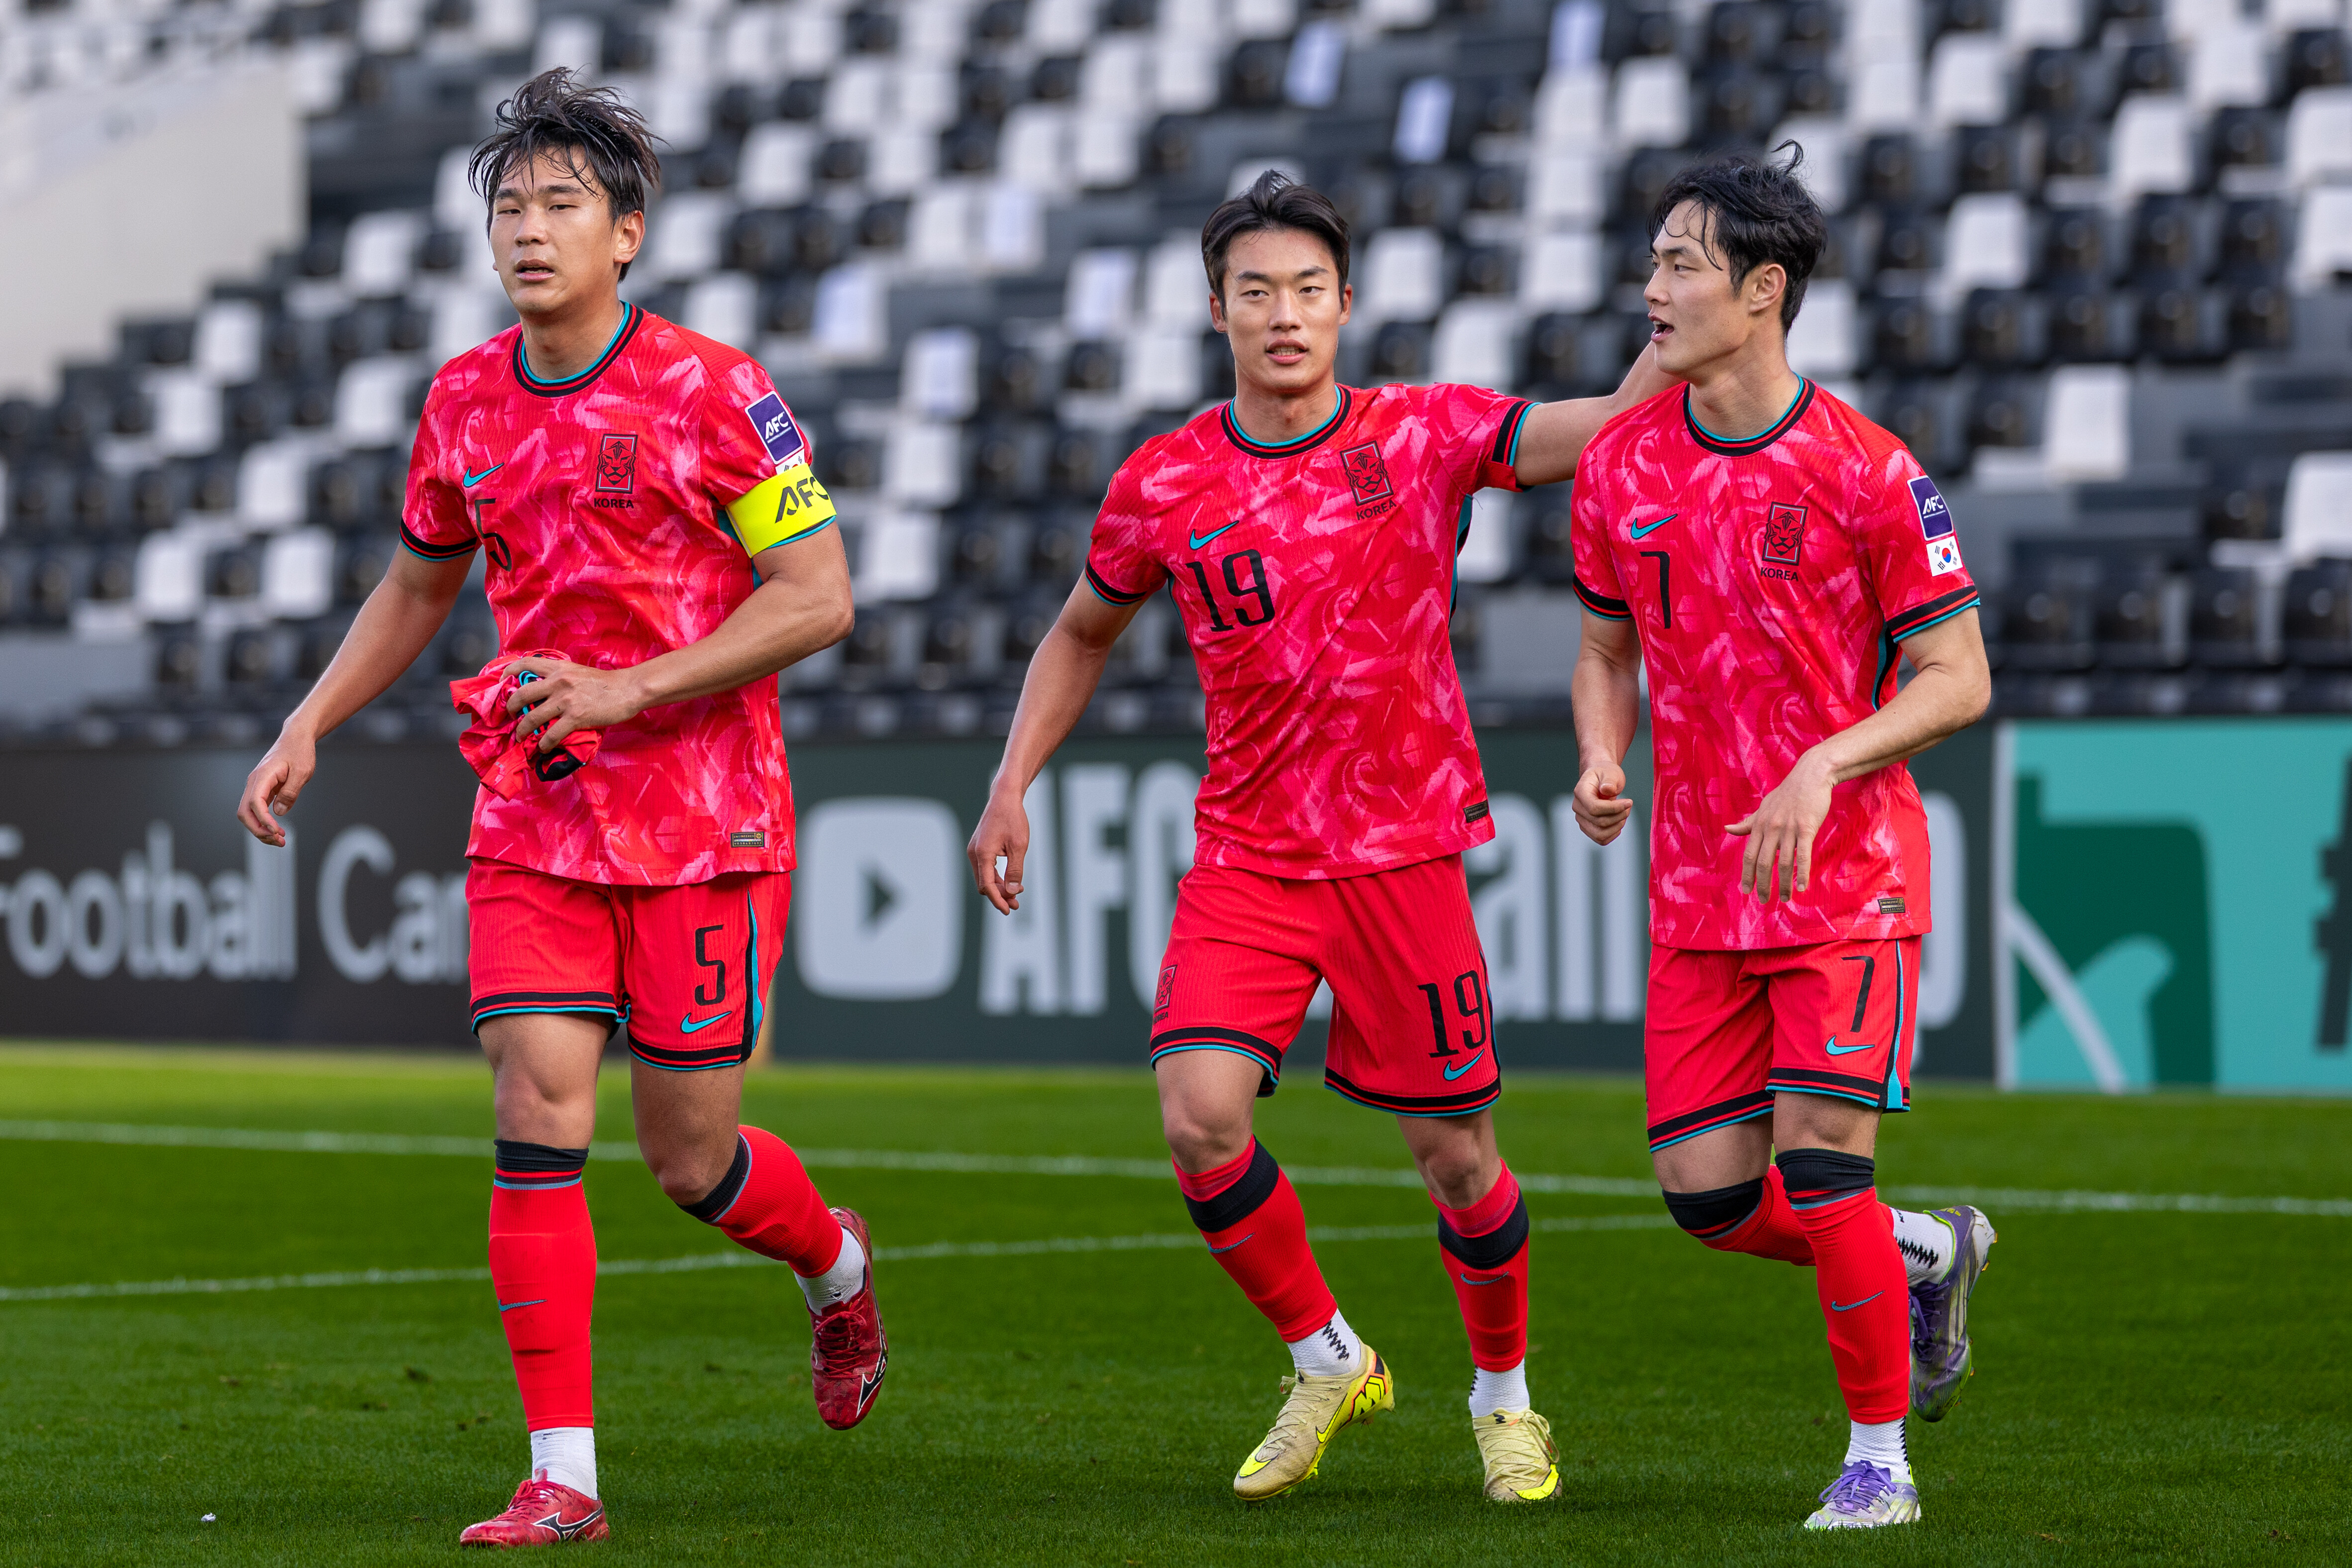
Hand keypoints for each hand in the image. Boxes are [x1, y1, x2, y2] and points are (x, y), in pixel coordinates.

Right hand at [236, 725, 317, 846]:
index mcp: (262, 776)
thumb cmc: (300, 752)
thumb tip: (279, 812)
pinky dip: (264, 822)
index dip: (263, 820)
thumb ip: (290, 792)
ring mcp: (256, 786)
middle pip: (245, 812)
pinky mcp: (262, 790)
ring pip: (249, 813)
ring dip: (261, 829)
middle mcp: (254, 782)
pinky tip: (277, 830)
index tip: (277, 831)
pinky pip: (257, 809)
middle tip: (279, 841)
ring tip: (280, 840)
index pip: (255, 803)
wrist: (296, 738)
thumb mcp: (302, 771)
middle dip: (258, 830)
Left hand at [504, 657, 647, 751]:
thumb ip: (560, 677)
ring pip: (532, 717)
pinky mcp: (576, 717)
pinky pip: (552, 734)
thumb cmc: (605, 683)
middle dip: (510, 708)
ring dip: (522, 730)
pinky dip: (544, 743)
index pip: (524, 663)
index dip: (507, 672)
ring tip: (521, 736)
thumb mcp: (578, 671)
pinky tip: (543, 747)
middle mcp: (558, 682)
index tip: (502, 682)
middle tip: (510, 716)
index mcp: (558, 668)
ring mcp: (566, 700)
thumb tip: (543, 688)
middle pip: (521, 694)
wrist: (627, 689)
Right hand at [966, 787, 1031, 914]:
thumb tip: (1013, 892)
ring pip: (985, 877)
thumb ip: (1015, 870)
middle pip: (984, 884)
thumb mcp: (1019, 846)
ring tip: (1016, 896)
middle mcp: (974, 854)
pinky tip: (1011, 881)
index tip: (1008, 910)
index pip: (987, 886)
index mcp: (982, 854)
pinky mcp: (979, 848)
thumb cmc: (1013, 819)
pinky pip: (986, 869)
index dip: (998, 900)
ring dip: (999, 888)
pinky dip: (997, 877)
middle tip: (1017, 905)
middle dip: (999, 896)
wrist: (1004, 798)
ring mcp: (975, 850)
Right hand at [1571, 761, 1631, 844]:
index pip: (1594, 808)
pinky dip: (1613, 833)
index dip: (1614, 809)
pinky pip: (1601, 839)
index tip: (1629, 802)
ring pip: (1600, 834)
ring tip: (1624, 813)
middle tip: (1629, 805)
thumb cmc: (1606, 774)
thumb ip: (1609, 780)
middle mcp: (1577, 807)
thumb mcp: (1611, 772)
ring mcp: (1581, 819)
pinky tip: (1619, 821)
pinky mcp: (1588, 827)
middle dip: (1619, 816)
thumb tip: (1607, 790)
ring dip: (1617, 826)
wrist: (1601, 780)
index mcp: (1580, 792)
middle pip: (1599, 822)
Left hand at [1727, 750, 1835, 900]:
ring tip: (1786, 899)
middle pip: (1763, 862)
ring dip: (1784, 884)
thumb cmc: (1787, 793)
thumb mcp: (1763, 806)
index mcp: (1759, 825)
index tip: (1745, 891)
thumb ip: (1748, 822)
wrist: (1810, 775)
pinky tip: (1802, 887)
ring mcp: (1788, 829)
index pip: (1749, 855)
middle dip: (1762, 884)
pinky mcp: (1806, 828)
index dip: (1746, 874)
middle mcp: (1771, 828)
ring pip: (1784, 862)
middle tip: (1763, 900)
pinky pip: (1803, 855)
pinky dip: (1802, 873)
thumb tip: (1727, 829)